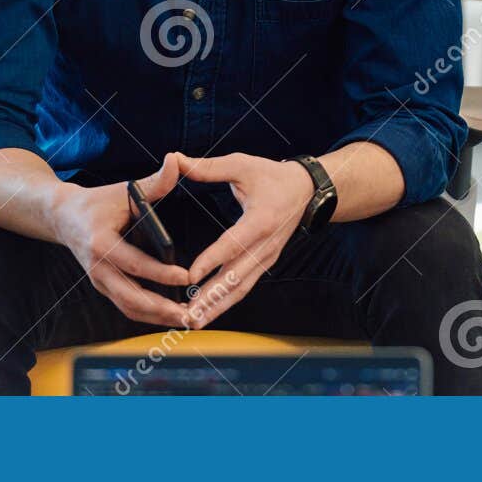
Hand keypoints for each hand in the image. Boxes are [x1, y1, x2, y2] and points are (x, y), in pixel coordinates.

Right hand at [50, 153, 191, 328]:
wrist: (63, 216)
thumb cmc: (98, 202)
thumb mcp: (124, 191)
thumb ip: (153, 182)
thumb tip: (176, 161)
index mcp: (101, 243)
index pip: (135, 263)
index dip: (161, 272)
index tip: (186, 276)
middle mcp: (97, 267)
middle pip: (130, 297)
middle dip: (160, 308)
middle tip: (189, 313)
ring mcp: (98, 281)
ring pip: (128, 307)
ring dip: (156, 317)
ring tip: (185, 319)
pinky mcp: (103, 287)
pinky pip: (126, 306)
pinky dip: (147, 314)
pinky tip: (169, 315)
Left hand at [177, 152, 315, 328]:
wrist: (305, 190)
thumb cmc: (272, 176)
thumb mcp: (242, 165)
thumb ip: (209, 167)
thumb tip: (176, 160)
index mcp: (260, 219)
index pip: (233, 244)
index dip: (212, 260)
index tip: (191, 276)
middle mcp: (265, 245)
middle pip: (236, 276)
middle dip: (211, 298)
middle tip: (187, 314)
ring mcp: (267, 257)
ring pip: (240, 288)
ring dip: (217, 306)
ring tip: (193, 321)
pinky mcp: (264, 264)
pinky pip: (244, 286)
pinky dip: (226, 302)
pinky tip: (207, 312)